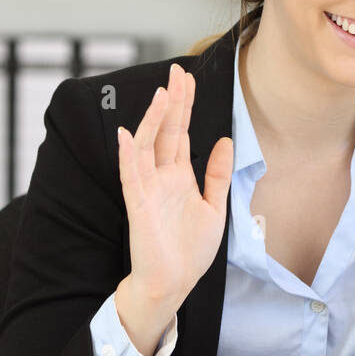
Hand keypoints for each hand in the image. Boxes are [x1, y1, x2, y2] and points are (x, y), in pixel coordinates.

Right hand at [115, 62, 232, 355]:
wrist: (173, 284)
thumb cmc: (189, 250)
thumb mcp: (215, 207)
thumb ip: (218, 175)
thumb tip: (226, 140)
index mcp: (180, 176)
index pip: (181, 133)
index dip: (185, 106)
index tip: (188, 78)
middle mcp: (161, 177)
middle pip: (165, 132)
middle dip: (172, 102)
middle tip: (177, 71)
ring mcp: (148, 189)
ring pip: (147, 146)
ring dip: (153, 120)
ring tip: (162, 93)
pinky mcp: (139, 206)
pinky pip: (131, 176)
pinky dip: (128, 155)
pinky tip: (128, 133)